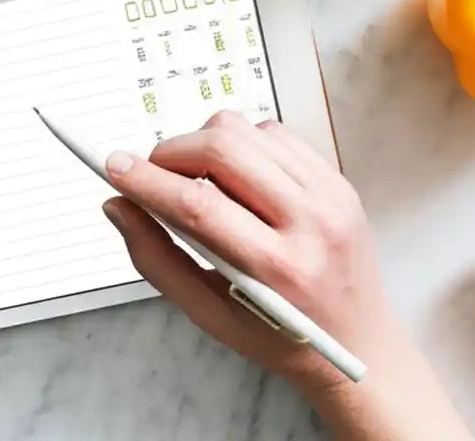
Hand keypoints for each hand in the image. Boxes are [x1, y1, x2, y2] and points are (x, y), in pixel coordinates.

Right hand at [101, 111, 472, 439]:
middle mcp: (311, 223)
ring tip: (197, 181)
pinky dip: (242, 144)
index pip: (198, 205)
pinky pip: (275, 133)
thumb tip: (118, 207)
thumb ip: (156, 259)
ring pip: (248, 130)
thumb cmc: (281, 338)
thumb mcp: (208, 315)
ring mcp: (331, 194)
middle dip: (172, 152)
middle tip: (153, 175)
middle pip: (223, 149)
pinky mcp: (337, 178)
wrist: (361, 345)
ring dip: (206, 145)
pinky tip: (236, 178)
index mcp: (277, 268)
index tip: (113, 168)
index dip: (146, 181)